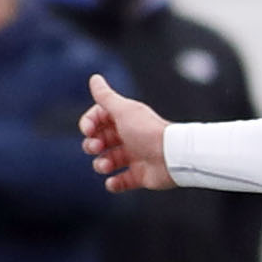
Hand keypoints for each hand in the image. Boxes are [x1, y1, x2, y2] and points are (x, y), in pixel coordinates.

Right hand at [83, 73, 173, 191]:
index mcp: (125, 119)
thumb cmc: (147, 132)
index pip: (98, 119)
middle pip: (99, 141)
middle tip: (96, 147)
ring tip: (106, 165)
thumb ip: (106, 97)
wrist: (172, 157)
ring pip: (106, 161)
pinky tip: (112, 182)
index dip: (88, 123)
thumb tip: (94, 78)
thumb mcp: (123, 111)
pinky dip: (113, 184)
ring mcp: (134, 157)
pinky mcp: (139, 175)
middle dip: (92, 145)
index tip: (88, 130)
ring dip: (100, 164)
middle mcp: (128, 137)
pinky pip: (120, 182)